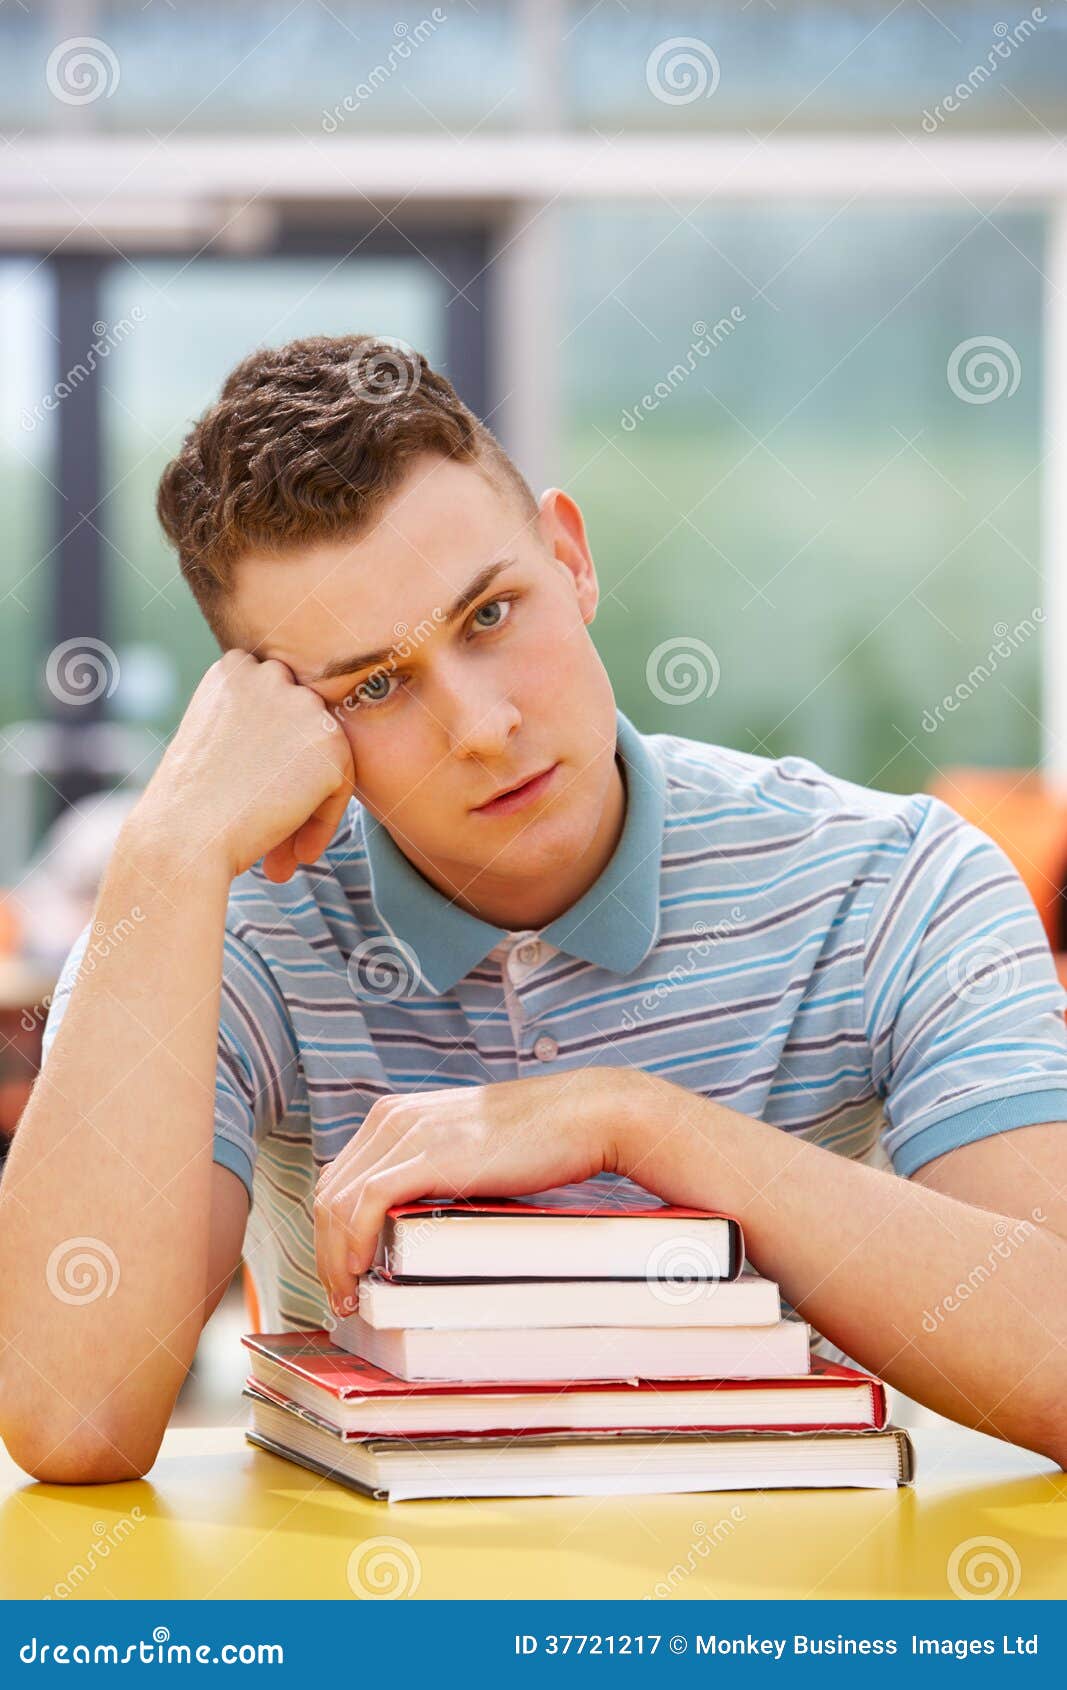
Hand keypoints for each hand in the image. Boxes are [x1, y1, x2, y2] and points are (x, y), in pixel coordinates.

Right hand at [135, 650, 355, 883]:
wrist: (183, 836)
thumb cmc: (189, 804)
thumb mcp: (214, 742)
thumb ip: (255, 728)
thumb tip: (297, 748)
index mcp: (234, 669)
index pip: (276, 704)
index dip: (273, 752)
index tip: (257, 791)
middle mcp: (270, 674)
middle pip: (303, 726)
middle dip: (293, 775)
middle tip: (273, 823)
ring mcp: (303, 705)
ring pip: (324, 754)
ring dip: (310, 800)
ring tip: (288, 849)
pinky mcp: (330, 742)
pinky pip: (342, 784)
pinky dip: (325, 820)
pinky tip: (299, 852)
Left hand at [313, 1067, 656, 1313]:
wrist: (582, 1114)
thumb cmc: (535, 1139)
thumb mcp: (463, 1151)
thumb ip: (428, 1173)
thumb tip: (400, 1226)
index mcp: (394, 1116)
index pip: (337, 1180)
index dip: (329, 1232)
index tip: (343, 1273)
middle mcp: (390, 1119)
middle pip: (328, 1194)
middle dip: (325, 1251)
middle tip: (342, 1296)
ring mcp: (407, 1134)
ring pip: (337, 1203)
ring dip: (335, 1257)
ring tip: (352, 1296)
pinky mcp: (428, 1156)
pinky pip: (365, 1204)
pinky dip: (353, 1243)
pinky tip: (363, 1272)